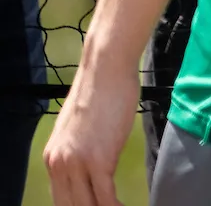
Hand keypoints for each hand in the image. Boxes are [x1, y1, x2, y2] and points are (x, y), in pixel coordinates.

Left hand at [45, 55, 138, 205]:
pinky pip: (105, 196)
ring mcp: (77, 163)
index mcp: (52, 157)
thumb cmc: (100, 91)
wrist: (106, 70)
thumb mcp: (80, 129)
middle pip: (71, 205)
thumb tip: (92, 164)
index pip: (61, 197)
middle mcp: (58, 164)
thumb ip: (80, 150)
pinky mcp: (99, 160)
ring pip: (87, 204)